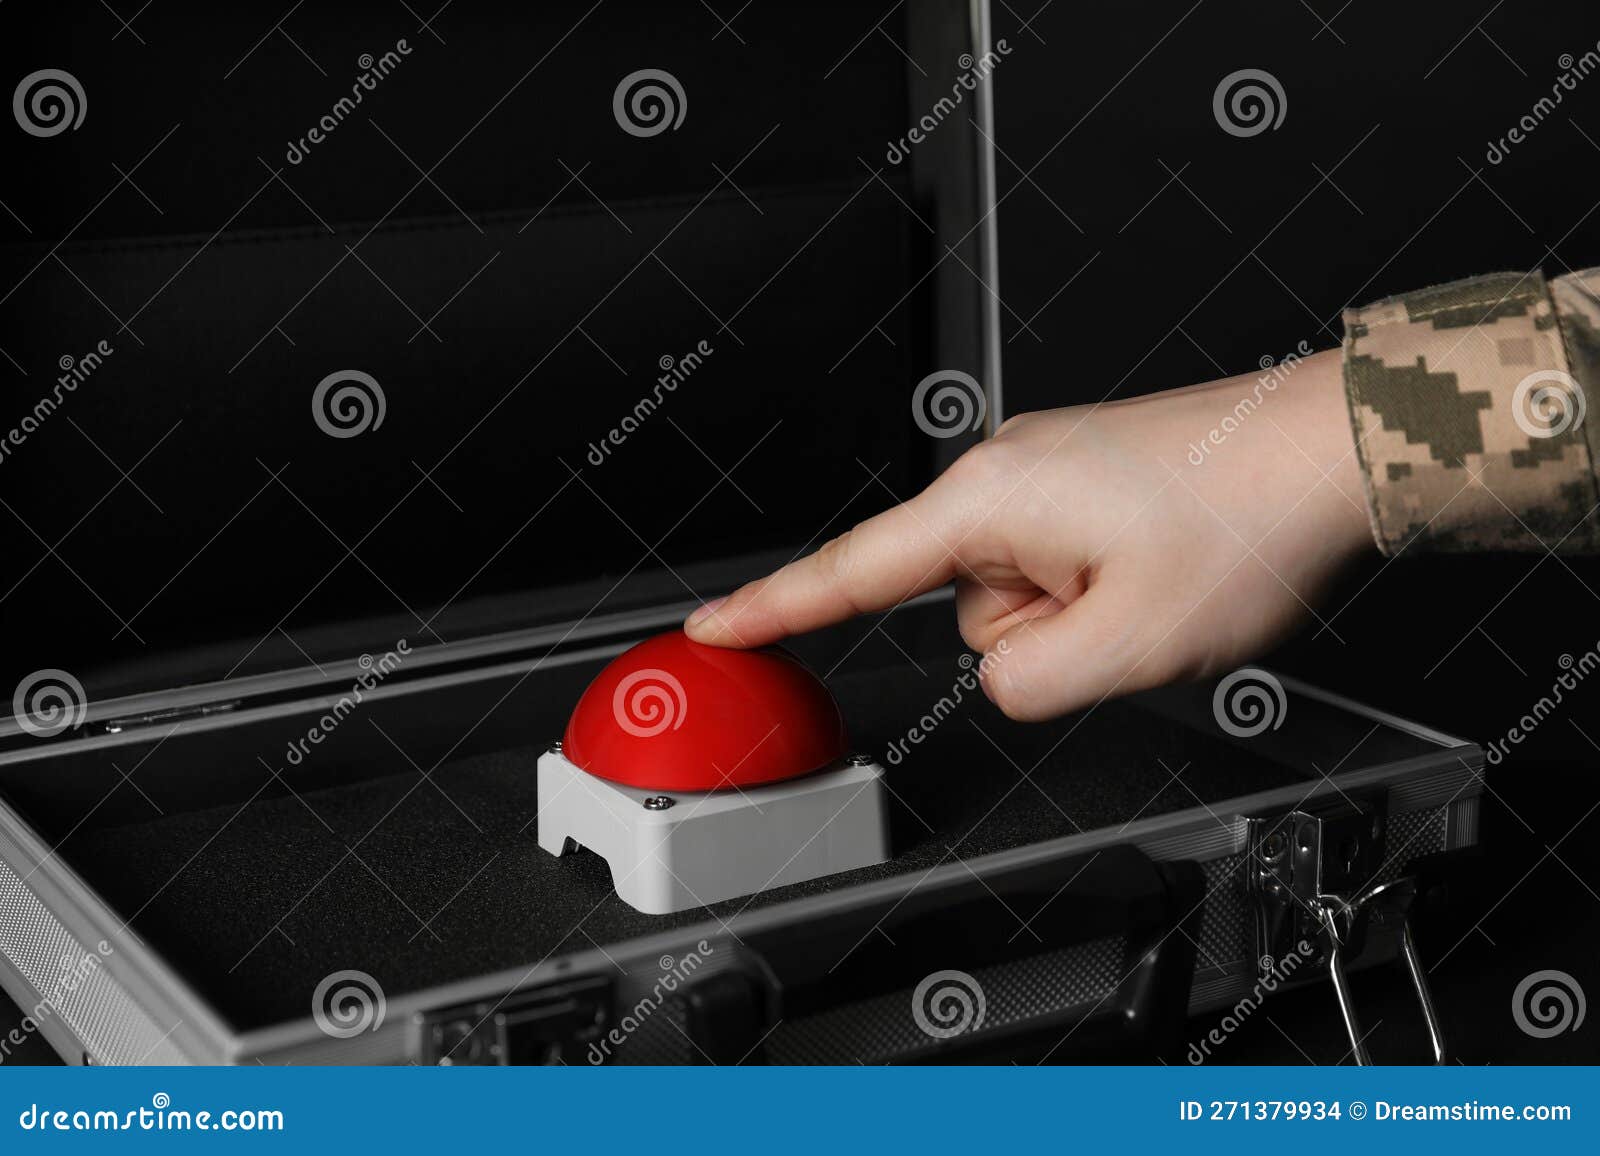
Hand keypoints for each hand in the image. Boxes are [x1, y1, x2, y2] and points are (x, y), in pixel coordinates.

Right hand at [685, 349, 1375, 720]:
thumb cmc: (1244, 520)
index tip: (711, 628)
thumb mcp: (1127, 645)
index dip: (772, 608)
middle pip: (969, 608)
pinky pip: (1061, 564)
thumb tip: (1000, 671)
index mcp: (992, 501)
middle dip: (1044, 634)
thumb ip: (1024, 683)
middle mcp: (1005, 471)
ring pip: (1022, 597)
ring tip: (1161, 579)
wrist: (1333, 450)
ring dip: (1085, 612)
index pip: (851, 572)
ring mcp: (1047, 470)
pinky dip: (1105, 584)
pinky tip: (1164, 562)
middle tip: (1134, 611)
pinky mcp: (1083, 478)